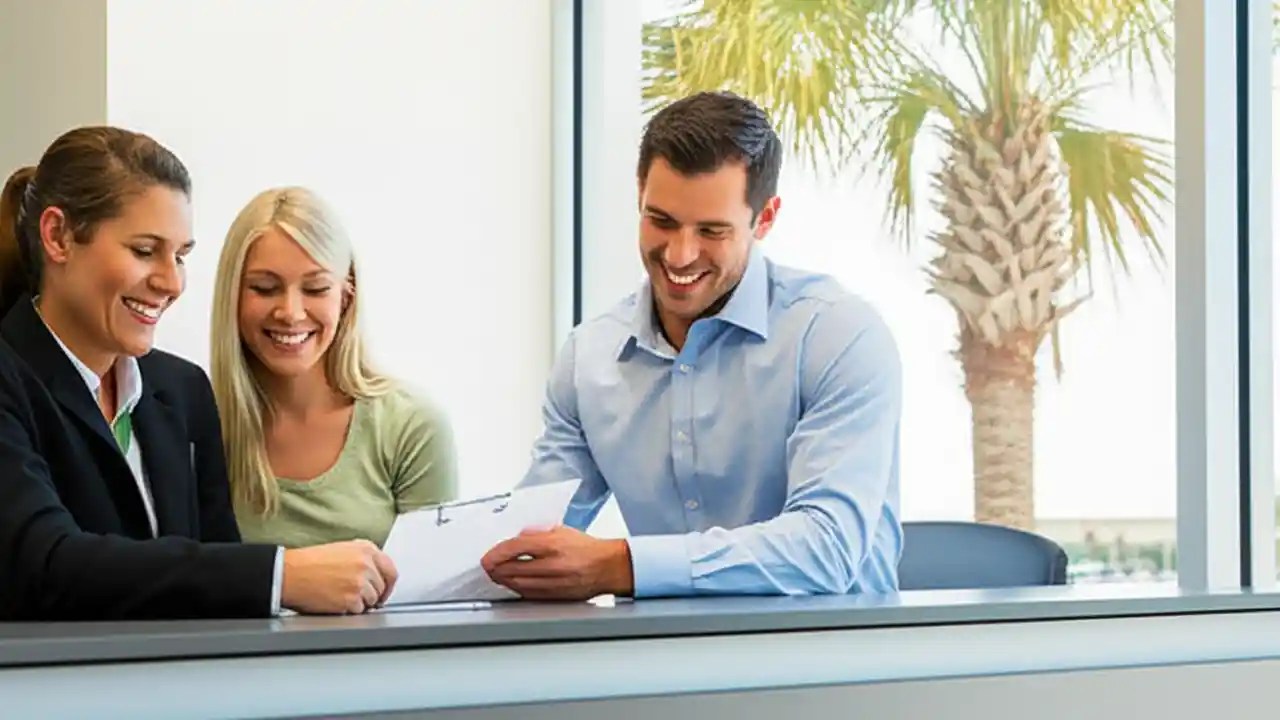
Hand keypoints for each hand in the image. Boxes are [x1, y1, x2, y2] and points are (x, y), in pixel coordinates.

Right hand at [280, 539, 397, 614]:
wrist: (290, 573)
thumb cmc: (309, 563)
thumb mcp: (342, 550)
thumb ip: (364, 559)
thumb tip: (377, 576)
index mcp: (366, 548)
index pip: (391, 570)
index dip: (388, 585)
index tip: (384, 592)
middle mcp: (366, 564)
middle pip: (381, 587)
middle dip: (372, 595)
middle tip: (355, 596)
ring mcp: (360, 582)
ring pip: (371, 601)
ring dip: (359, 602)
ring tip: (339, 595)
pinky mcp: (352, 599)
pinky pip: (358, 610)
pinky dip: (349, 610)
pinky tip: (335, 601)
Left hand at [480, 526, 632, 599]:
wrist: (608, 566)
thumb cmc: (587, 548)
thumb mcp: (561, 531)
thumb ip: (536, 533)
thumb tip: (515, 538)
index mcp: (553, 544)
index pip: (515, 548)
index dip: (496, 553)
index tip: (487, 557)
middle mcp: (552, 565)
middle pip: (512, 570)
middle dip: (495, 569)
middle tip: (488, 566)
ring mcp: (554, 583)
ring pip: (518, 585)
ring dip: (503, 580)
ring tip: (497, 575)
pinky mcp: (556, 596)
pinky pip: (529, 594)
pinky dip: (517, 589)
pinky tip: (513, 584)